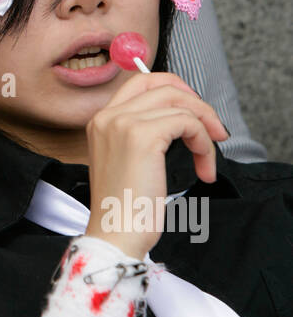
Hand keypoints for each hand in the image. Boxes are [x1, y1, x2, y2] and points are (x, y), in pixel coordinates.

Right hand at [83, 71, 228, 258]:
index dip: (174, 89)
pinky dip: (203, 144)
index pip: (140, 82)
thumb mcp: (128, 161)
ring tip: (207, 160)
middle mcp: (108, 116)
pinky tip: (204, 170)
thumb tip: (181, 118)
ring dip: (205, 130)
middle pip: (162, 84)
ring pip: (179, 104)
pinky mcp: (143, 136)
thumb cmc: (126, 208)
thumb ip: (142, 134)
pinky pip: (187, 123)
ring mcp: (123, 123)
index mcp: (101, 120)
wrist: (115, 234)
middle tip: (215, 130)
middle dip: (196, 103)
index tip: (195, 112)